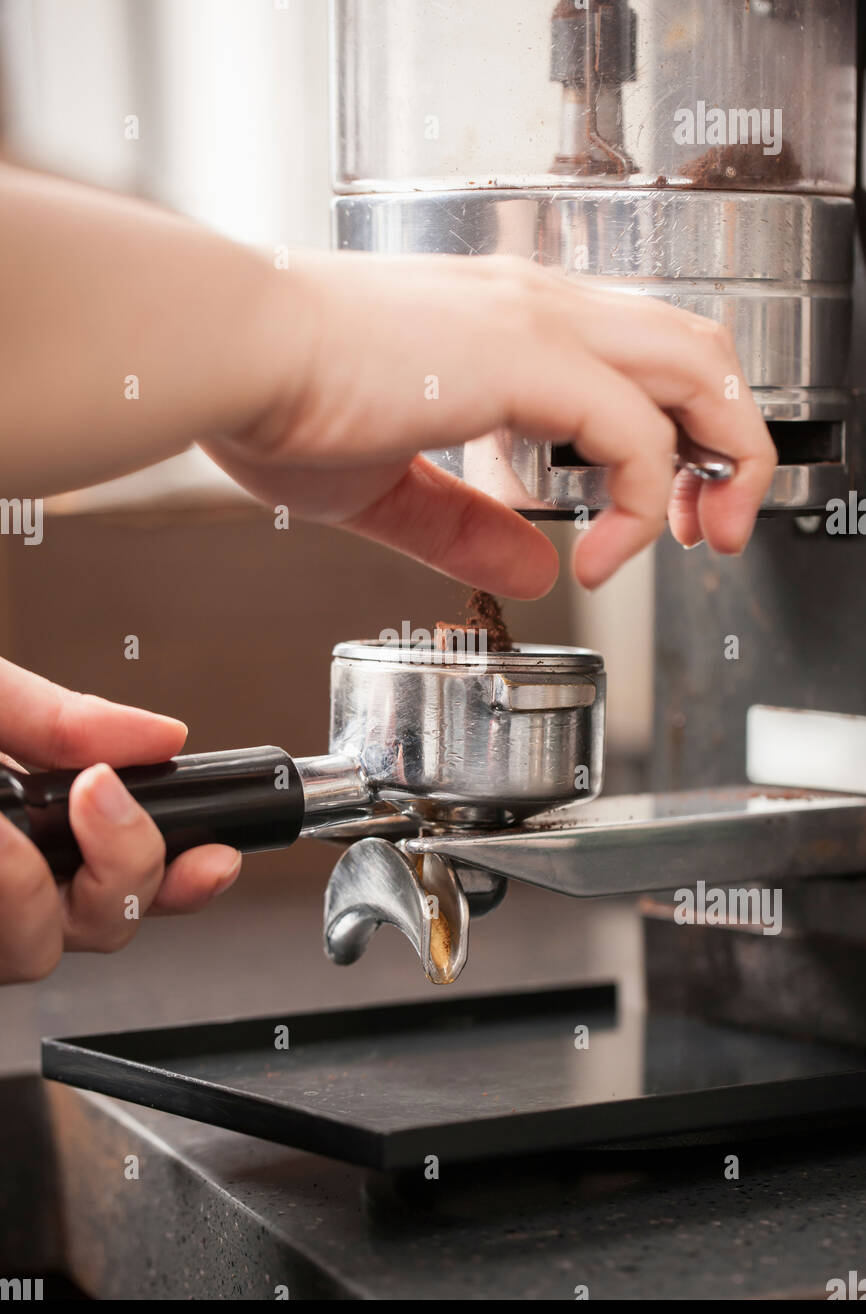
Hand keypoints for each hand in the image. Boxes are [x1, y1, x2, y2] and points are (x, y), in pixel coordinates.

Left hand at [0, 658, 240, 983]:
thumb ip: (66, 719)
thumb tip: (164, 737)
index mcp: (40, 820)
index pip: (139, 872)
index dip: (188, 877)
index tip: (215, 856)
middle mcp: (18, 874)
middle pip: (109, 923)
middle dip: (125, 868)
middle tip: (97, 795)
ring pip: (42, 951)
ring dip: (34, 889)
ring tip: (7, 827)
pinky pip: (6, 948)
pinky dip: (6, 888)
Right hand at [203, 251, 776, 591]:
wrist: (230, 353)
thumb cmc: (278, 396)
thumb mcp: (389, 484)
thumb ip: (466, 526)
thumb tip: (534, 564)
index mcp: (509, 324)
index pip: (643, 356)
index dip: (682, 431)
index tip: (671, 508)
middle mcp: (538, 307)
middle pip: (699, 351)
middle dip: (731, 444)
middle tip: (713, 526)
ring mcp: (539, 322)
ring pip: (698, 370)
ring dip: (722, 460)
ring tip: (699, 537)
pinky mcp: (527, 358)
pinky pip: (635, 436)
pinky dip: (641, 505)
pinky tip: (605, 559)